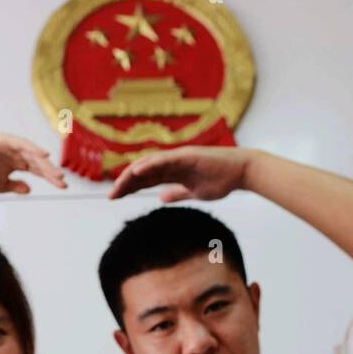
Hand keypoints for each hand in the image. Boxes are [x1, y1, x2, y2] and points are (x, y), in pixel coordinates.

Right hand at [0, 133, 66, 194]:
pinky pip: (20, 144)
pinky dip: (31, 148)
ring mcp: (9, 145)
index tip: (62, 186)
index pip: (37, 169)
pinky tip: (43, 155)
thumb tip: (29, 189)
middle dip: (50, 172)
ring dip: (44, 163)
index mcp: (16, 163)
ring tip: (55, 174)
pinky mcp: (1, 140)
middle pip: (37, 162)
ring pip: (31, 153)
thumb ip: (14, 186)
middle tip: (62, 182)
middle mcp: (15, 153)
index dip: (50, 177)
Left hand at [108, 146, 252, 202]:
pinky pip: (164, 159)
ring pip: (149, 164)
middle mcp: (172, 162)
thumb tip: (160, 197)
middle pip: (143, 172)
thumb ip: (177, 193)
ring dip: (132, 175)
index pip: (145, 180)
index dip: (129, 188)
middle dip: (125, 184)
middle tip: (111, 196)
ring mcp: (179, 157)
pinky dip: (149, 164)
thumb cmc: (221, 180)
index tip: (115, 198)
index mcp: (172, 172)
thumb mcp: (193, 193)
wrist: (241, 172)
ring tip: (118, 186)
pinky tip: (136, 172)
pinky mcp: (187, 155)